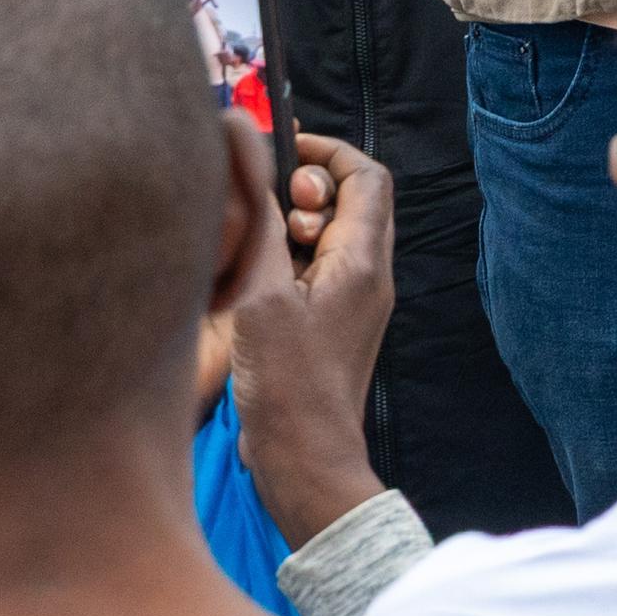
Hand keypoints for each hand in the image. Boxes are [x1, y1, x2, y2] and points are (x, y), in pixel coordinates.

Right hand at [227, 130, 396, 547]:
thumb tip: (248, 154)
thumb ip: (259, 223)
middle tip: (268, 210)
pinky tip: (250, 284)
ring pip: (330, 237)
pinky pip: (316, 272)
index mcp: (362, 262)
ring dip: (290, 229)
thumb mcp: (261, 294)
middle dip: (305, 190)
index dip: (325, 152)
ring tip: (256, 250)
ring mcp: (354, 304)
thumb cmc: (288, 385)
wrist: (305, 462)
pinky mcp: (333, 328)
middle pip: (352, 202)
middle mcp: (368, 278)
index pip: (366, 176)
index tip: (281, 153)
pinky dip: (285, 262)